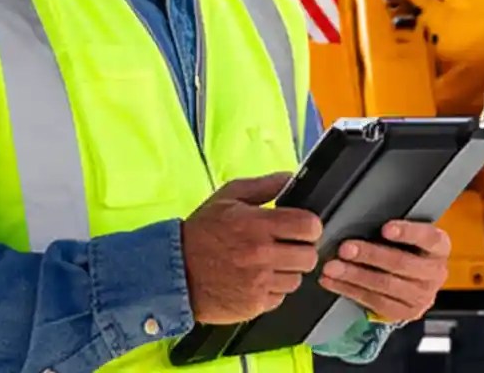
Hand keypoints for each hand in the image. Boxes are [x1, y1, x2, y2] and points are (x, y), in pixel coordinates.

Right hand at [181, 172, 322, 323]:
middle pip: (309, 256)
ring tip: (267, 264)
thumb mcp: (227, 198)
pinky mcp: (254, 305)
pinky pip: (281, 297)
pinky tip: (256, 280)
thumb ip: (263, 186)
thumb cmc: (200, 234)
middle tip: (286, 247)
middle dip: (301, 250)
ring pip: (297, 279)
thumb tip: (290, 177)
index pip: (309, 226)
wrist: (175, 271)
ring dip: (287, 271)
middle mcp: (261, 255)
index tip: (301, 228)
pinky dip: (273, 290)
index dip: (308, 226)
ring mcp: (259, 283)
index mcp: (258, 225)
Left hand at [318, 220, 449, 323]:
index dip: (407, 233)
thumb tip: (358, 219)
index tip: (385, 228)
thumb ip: (391, 230)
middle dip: (369, 255)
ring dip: (354, 275)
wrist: (414, 284)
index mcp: (439, 248)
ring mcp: (422, 296)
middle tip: (345, 248)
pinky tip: (334, 282)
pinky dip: (350, 290)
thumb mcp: (408, 237)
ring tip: (333, 267)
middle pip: (401, 263)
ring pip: (385, 284)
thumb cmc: (406, 251)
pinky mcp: (405, 312)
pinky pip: (374, 301)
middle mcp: (435, 273)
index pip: (428, 238)